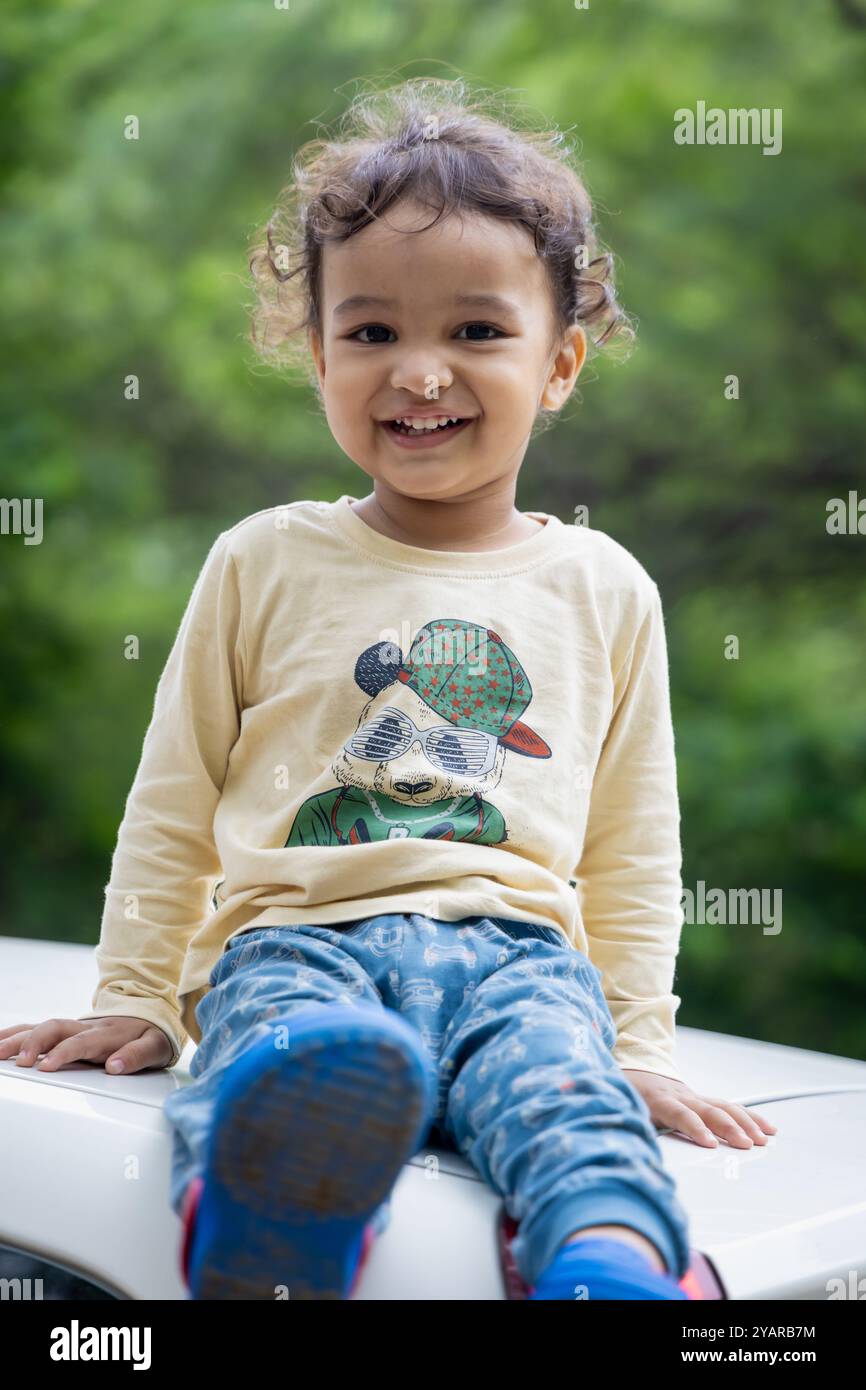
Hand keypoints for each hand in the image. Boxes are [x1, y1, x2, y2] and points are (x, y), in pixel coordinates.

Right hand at [0, 1017, 172, 1073]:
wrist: (148, 1014)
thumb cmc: (149, 1034)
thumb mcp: (156, 1046)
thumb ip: (137, 1055)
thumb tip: (115, 1066)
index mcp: (107, 1034)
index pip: (81, 1042)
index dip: (63, 1052)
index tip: (47, 1066)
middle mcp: (85, 1028)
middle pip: (54, 1029)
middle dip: (34, 1043)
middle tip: (20, 1062)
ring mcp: (72, 1028)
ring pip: (41, 1027)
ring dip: (18, 1037)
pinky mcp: (63, 1031)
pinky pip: (35, 1028)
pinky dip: (15, 1032)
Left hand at [620, 1068, 778, 1148]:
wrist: (637, 1072)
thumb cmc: (629, 1095)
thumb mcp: (623, 1110)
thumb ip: (631, 1129)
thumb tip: (635, 1152)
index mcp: (659, 1100)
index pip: (679, 1113)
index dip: (695, 1127)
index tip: (709, 1143)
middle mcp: (681, 1097)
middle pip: (709, 1110)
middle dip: (729, 1127)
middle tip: (745, 1145)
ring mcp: (696, 1098)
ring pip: (725, 1107)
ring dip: (745, 1123)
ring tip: (762, 1140)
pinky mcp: (705, 1101)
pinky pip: (731, 1108)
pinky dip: (751, 1117)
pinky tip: (768, 1128)